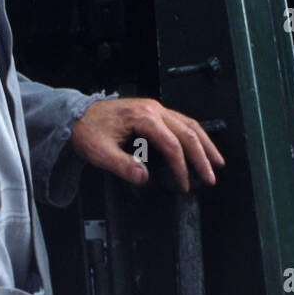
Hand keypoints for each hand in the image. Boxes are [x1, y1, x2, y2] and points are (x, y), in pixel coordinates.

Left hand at [69, 98, 225, 192]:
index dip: (181, 167)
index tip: (184, 185)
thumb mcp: (99, 152)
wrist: (76, 115)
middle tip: (210, 179)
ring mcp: (155, 108)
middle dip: (202, 158)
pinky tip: (201, 146)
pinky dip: (195, 135)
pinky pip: (182, 122)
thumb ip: (122, 165)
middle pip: (187, 133)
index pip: (171, 144)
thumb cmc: (87, 130)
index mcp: (142, 117)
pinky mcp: (154, 112)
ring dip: (205, 144)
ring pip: (189, 124)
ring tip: (217, 163)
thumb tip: (144, 177)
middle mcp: (153, 109)